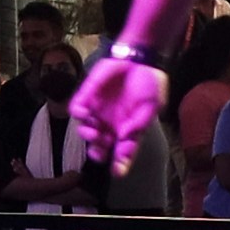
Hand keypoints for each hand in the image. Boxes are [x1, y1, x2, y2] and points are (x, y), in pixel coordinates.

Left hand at [76, 52, 168, 169]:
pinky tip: (85, 112)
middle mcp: (111, 124)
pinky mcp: (89, 95)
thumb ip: (139, 124)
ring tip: (93, 131)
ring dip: (88, 135)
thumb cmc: (150, 84)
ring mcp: (99, 111)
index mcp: (128, 130)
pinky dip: (78, 112)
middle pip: (100, 146)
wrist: (141, 58)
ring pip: (86, 130)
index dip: (119, 164)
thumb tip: (125, 139)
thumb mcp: (152, 107)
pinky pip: (77, 108)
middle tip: (100, 150)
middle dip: (98, 152)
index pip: (122, 152)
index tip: (117, 171)